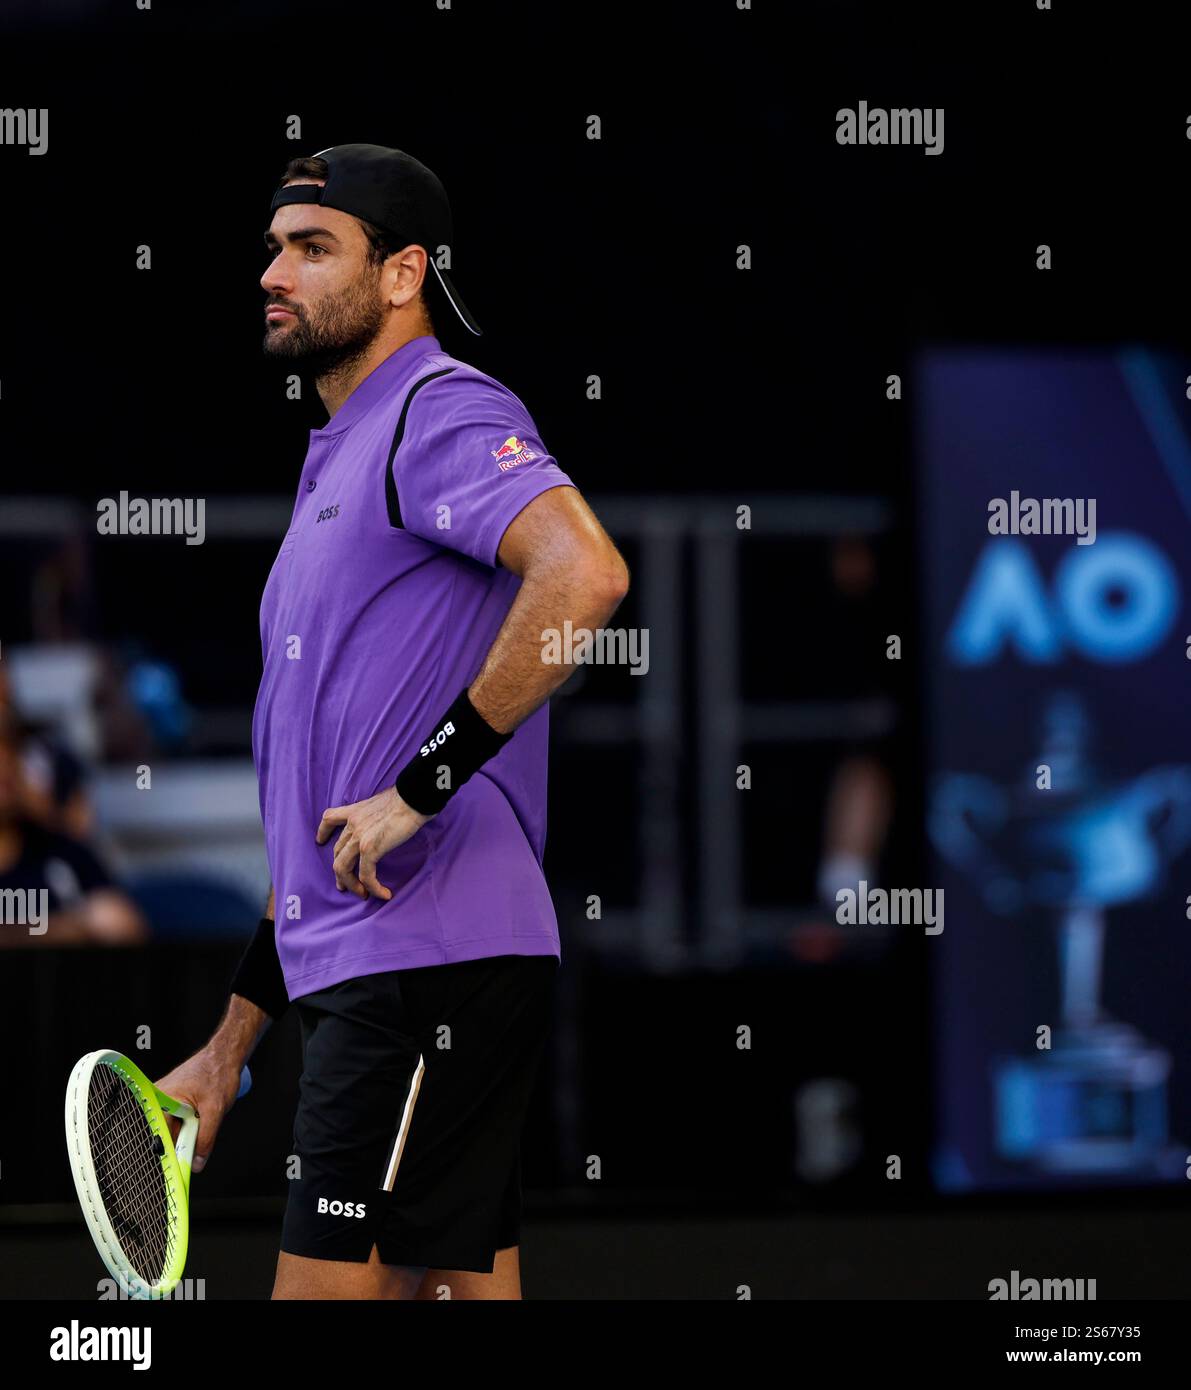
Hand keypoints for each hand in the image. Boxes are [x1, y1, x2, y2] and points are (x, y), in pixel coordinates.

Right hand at [154, 1049, 242, 1173]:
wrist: (224, 1056)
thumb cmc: (218, 1074)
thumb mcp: (215, 1110)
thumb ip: (206, 1138)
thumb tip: (196, 1163)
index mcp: (161, 1099)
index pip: (159, 1136)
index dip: (169, 1155)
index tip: (177, 1171)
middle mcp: (157, 1099)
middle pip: (164, 1135)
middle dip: (182, 1142)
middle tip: (197, 1143)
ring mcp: (163, 1100)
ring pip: (172, 1130)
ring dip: (187, 1133)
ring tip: (202, 1119)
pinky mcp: (170, 1102)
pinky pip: (175, 1122)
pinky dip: (187, 1126)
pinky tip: (198, 1119)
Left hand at [315, 786, 431, 899]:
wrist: (415, 797)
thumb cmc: (408, 798)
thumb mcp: (384, 802)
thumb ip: (377, 813)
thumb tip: (387, 820)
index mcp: (356, 811)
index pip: (330, 818)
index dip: (323, 832)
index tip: (320, 841)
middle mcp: (353, 824)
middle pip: (337, 852)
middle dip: (340, 872)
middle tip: (345, 885)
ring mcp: (359, 837)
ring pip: (343, 868)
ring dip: (352, 885)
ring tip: (362, 894)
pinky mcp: (370, 849)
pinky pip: (366, 875)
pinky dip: (373, 888)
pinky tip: (384, 894)